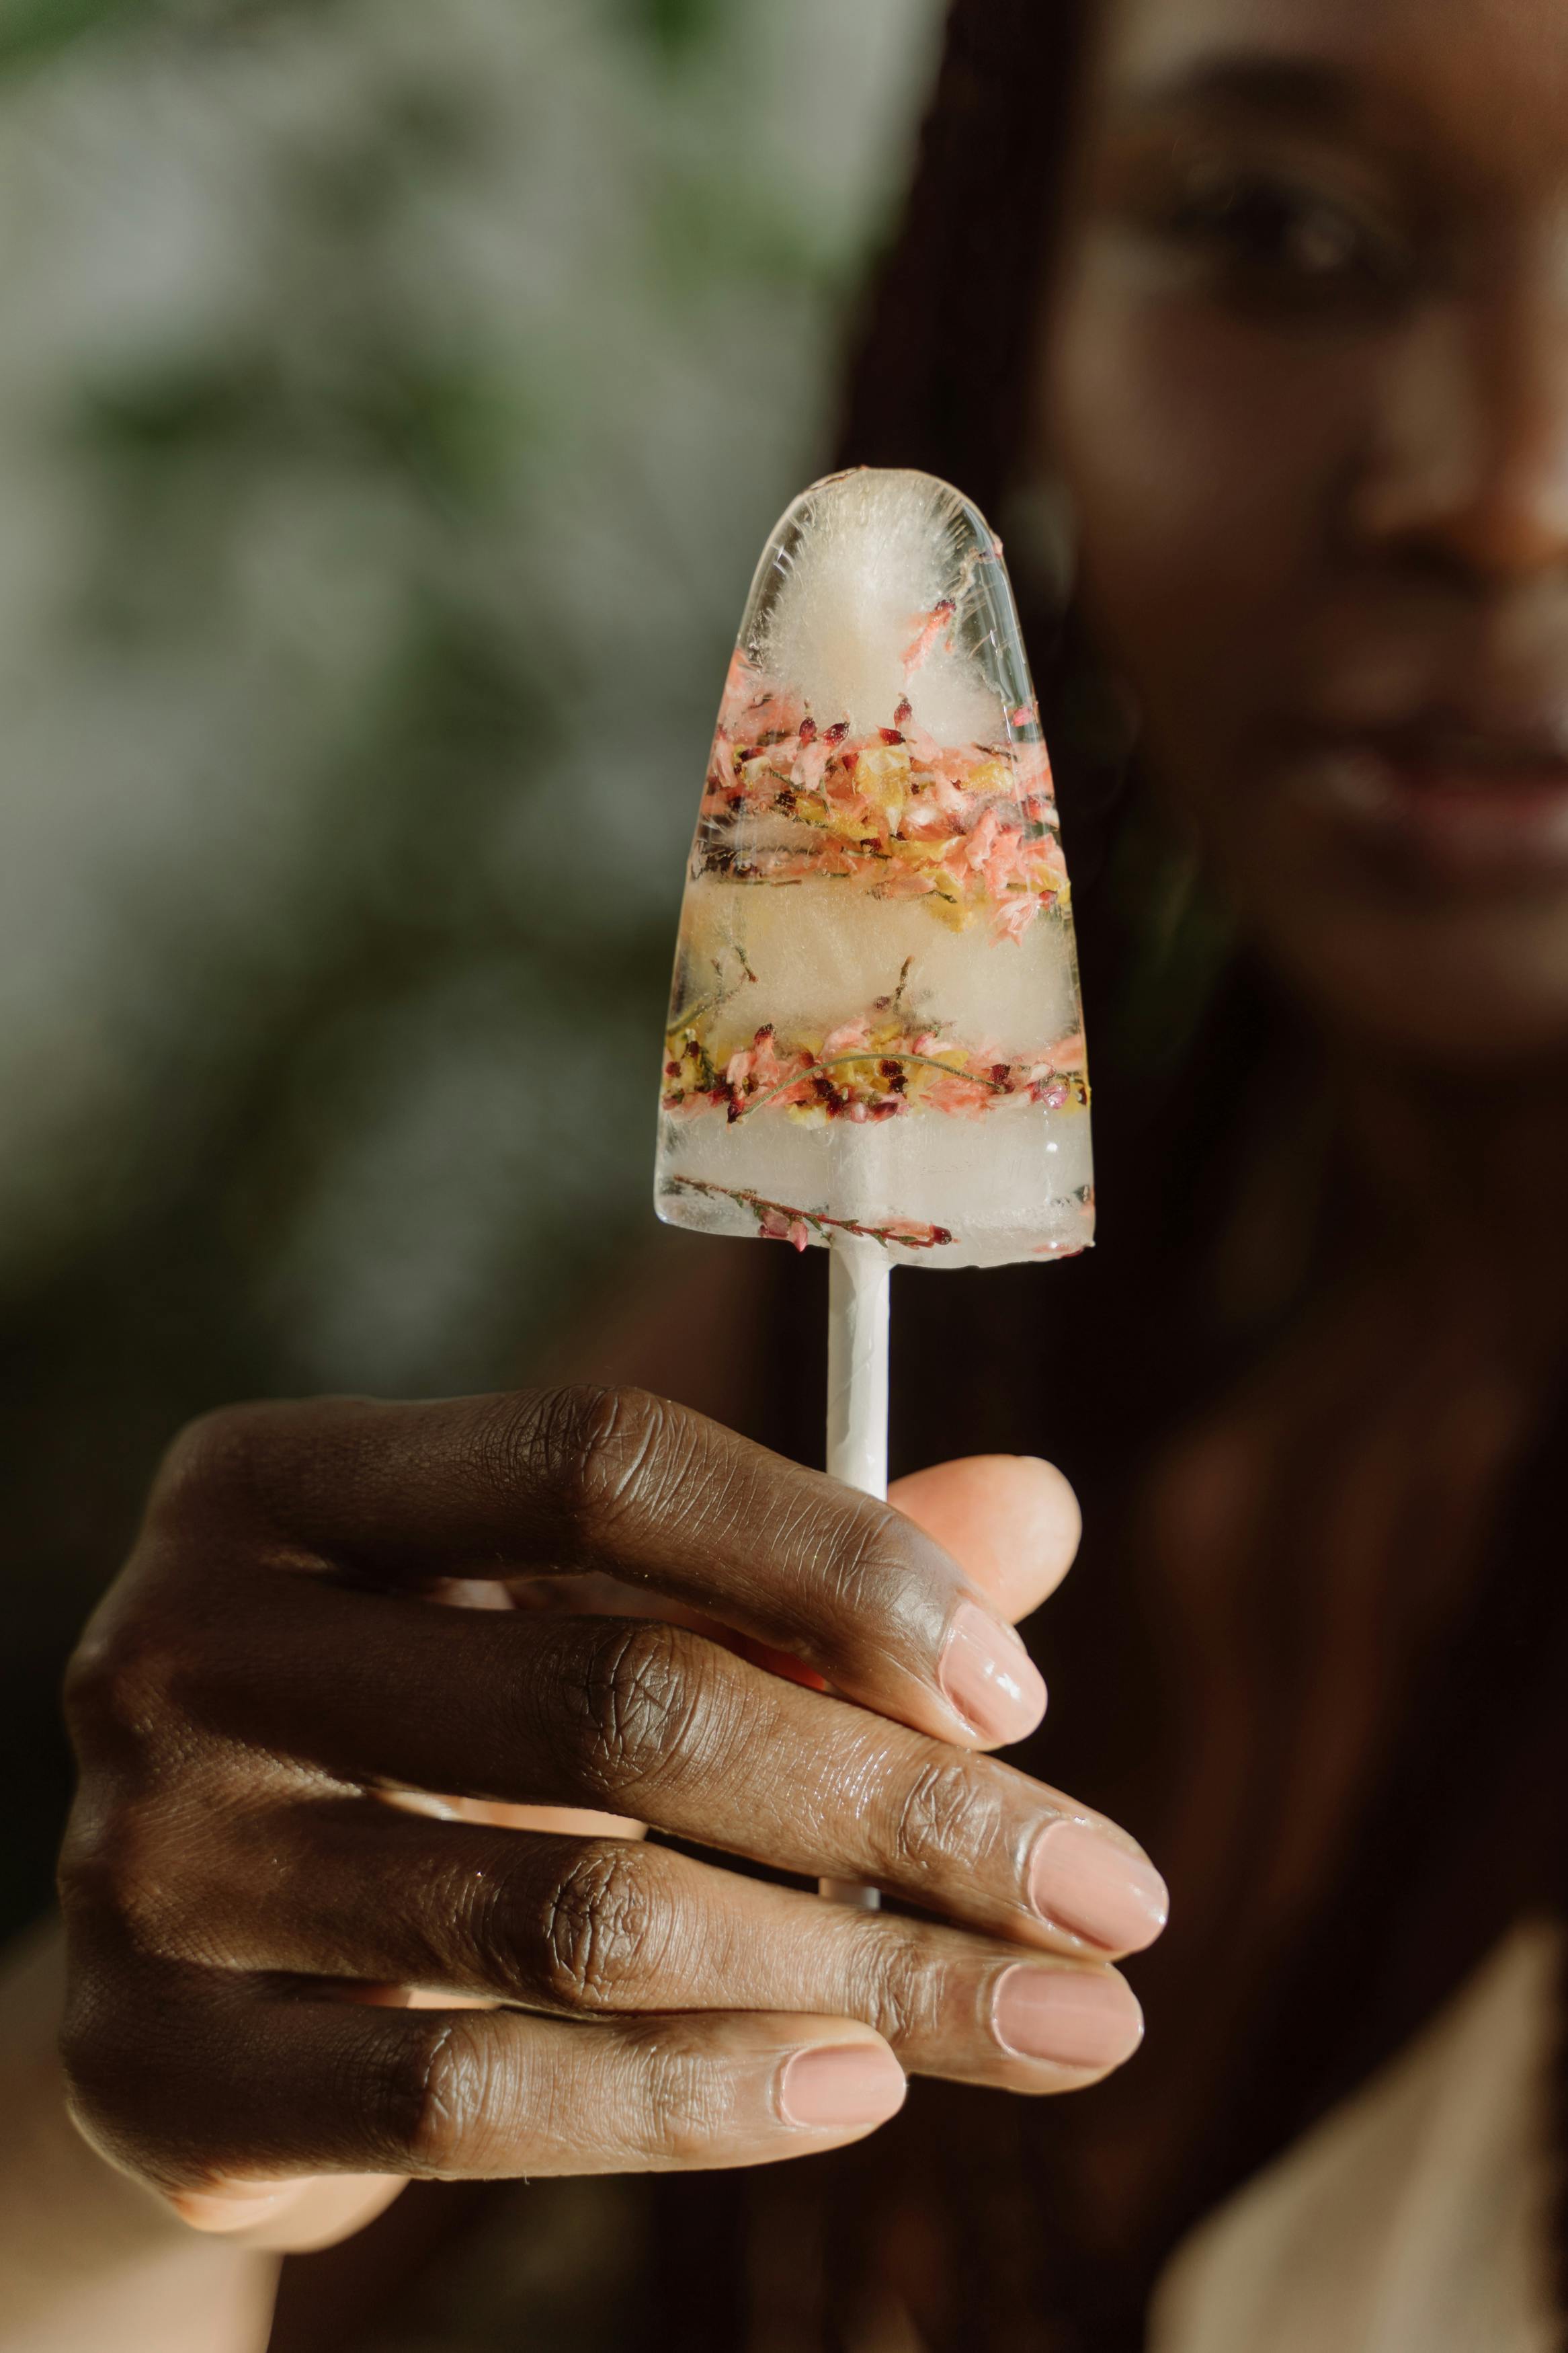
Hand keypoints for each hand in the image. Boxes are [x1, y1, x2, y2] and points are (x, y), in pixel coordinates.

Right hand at [58, 1390, 1165, 2251]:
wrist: (192, 1976)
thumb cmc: (431, 1750)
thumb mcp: (577, 1625)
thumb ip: (792, 1574)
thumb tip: (1040, 1507)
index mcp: (285, 1479)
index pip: (595, 1458)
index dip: (829, 1555)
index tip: (1020, 1686)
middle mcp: (185, 1641)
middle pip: (618, 1697)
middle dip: (904, 1808)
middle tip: (1109, 1894)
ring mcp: (144, 1858)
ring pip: (573, 1914)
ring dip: (852, 1974)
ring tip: (1044, 2015)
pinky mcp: (148, 2070)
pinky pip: (466, 2104)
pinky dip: (689, 2104)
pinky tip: (852, 2089)